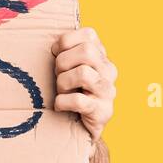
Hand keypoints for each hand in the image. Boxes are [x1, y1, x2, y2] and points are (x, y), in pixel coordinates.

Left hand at [52, 27, 116, 141]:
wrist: (84, 127)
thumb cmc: (72, 91)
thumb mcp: (71, 67)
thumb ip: (67, 51)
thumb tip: (53, 47)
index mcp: (102, 56)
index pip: (89, 35)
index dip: (66, 42)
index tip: (57, 54)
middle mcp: (109, 71)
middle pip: (86, 51)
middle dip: (63, 62)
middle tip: (58, 75)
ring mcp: (108, 91)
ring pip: (83, 73)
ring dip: (63, 83)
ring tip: (61, 91)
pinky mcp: (102, 111)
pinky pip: (78, 100)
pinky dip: (62, 102)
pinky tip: (60, 106)